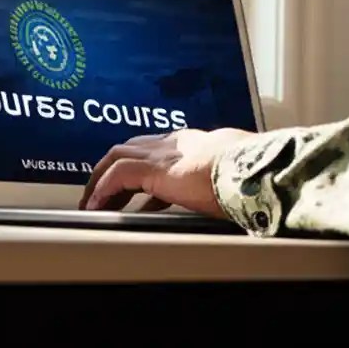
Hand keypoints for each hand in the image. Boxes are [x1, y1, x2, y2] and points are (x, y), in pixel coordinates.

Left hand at [78, 128, 256, 216]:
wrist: (256, 170)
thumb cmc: (255, 176)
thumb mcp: (233, 178)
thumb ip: (220, 184)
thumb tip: (225, 200)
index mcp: (198, 144)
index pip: (160, 150)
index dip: (143, 169)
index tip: (138, 194)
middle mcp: (178, 143)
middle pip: (132, 148)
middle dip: (113, 170)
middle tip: (103, 194)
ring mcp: (165, 152)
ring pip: (118, 156)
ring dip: (100, 179)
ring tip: (92, 202)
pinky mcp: (155, 167)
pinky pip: (117, 175)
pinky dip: (104, 188)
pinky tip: (97, 205)